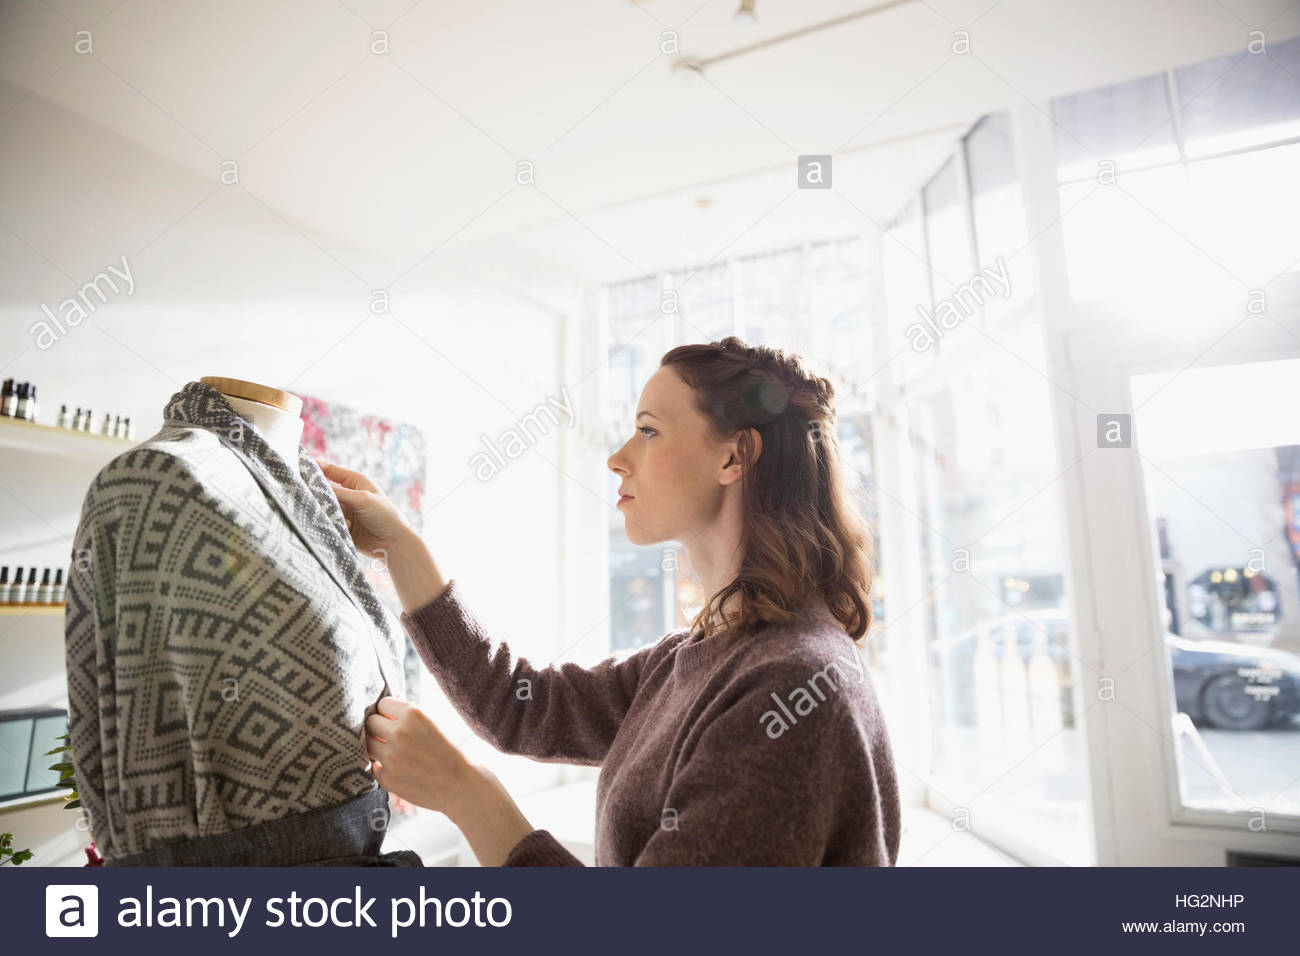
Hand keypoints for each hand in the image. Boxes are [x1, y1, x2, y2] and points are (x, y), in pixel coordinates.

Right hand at [316, 459, 407, 559]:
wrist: (393, 542)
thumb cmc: (384, 515)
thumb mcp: (362, 499)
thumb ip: (340, 493)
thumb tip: (316, 488)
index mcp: (354, 481)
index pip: (329, 470)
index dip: (314, 468)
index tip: (298, 470)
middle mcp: (347, 494)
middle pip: (323, 490)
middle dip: (316, 494)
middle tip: (308, 497)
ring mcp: (344, 511)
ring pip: (324, 507)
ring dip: (326, 511)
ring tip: (334, 516)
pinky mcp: (342, 526)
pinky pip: (328, 522)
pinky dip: (330, 523)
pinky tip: (344, 527)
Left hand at [364, 697, 473, 816]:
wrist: (461, 784)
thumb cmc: (450, 751)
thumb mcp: (433, 722)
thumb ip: (408, 714)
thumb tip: (384, 705)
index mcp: (413, 714)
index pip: (382, 703)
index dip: (388, 711)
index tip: (394, 719)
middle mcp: (399, 733)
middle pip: (370, 722)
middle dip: (379, 727)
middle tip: (391, 735)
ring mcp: (391, 756)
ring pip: (367, 744)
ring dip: (377, 746)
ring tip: (394, 751)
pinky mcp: (387, 778)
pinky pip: (373, 765)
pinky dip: (382, 766)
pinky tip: (398, 768)